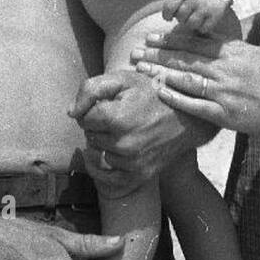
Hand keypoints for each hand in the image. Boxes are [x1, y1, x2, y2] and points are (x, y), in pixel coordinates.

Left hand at [71, 68, 216, 178]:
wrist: (187, 118)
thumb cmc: (154, 94)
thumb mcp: (123, 79)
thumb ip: (91, 89)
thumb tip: (71, 112)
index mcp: (116, 117)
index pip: (84, 118)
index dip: (93, 109)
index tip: (108, 104)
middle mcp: (123, 144)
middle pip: (90, 136)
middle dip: (98, 126)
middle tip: (118, 117)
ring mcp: (132, 162)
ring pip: (99, 154)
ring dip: (105, 144)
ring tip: (123, 132)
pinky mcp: (139, 176)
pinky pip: (108, 180)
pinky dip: (103, 169)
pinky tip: (105, 157)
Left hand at [131, 29, 259, 135]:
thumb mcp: (250, 51)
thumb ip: (226, 44)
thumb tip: (203, 35)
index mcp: (231, 52)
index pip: (193, 43)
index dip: (169, 40)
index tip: (150, 38)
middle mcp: (226, 69)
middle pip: (185, 59)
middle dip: (158, 55)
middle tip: (136, 51)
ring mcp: (225, 92)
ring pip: (187, 80)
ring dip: (162, 73)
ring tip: (142, 69)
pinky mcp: (226, 114)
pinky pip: (196, 105)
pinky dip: (177, 98)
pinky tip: (160, 92)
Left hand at [162, 0, 231, 32]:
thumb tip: (169, 13)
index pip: (169, 7)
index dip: (166, 14)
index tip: (168, 17)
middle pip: (180, 17)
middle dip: (180, 17)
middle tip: (185, 14)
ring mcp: (206, 7)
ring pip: (191, 25)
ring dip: (190, 23)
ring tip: (193, 17)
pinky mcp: (216, 14)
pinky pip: (204, 28)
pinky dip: (201, 27)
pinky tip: (202, 20)